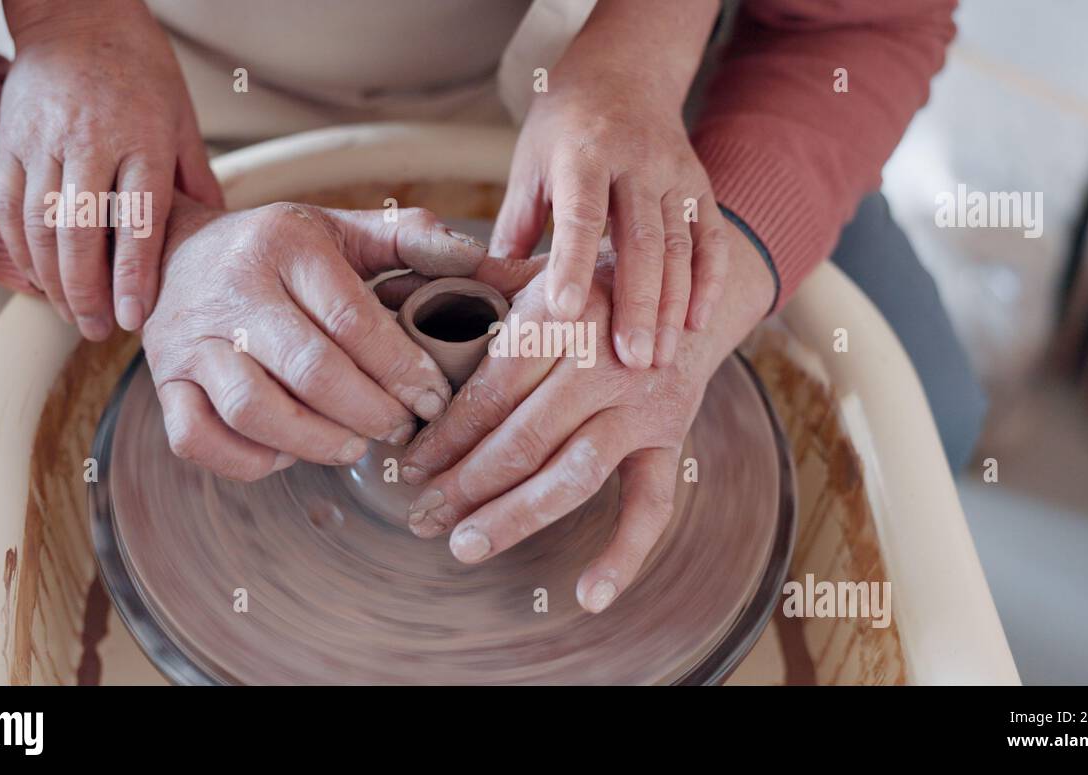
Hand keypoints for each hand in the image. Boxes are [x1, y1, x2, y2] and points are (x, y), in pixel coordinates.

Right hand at [0, 0, 221, 339]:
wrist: (76, 16)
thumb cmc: (138, 68)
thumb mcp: (181, 117)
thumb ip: (194, 177)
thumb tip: (217, 232)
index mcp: (141, 141)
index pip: (137, 223)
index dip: (133, 277)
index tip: (134, 317)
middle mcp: (90, 144)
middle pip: (81, 234)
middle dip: (89, 292)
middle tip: (101, 330)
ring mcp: (44, 143)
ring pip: (40, 227)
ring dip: (54, 281)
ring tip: (75, 314)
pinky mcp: (12, 141)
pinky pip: (11, 207)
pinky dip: (22, 250)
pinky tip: (40, 279)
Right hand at [142, 196, 488, 480]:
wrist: (174, 251)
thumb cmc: (279, 251)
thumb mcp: (343, 228)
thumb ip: (412, 238)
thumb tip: (479, 258)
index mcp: (286, 245)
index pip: (352, 320)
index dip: (400, 369)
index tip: (433, 398)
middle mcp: (233, 291)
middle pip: (310, 371)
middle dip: (370, 412)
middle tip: (400, 428)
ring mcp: (191, 341)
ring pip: (253, 410)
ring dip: (316, 442)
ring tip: (353, 446)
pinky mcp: (165, 383)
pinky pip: (199, 439)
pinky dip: (250, 460)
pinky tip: (289, 451)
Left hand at [399, 224, 773, 612]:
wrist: (684, 285)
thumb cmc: (591, 285)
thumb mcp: (541, 275)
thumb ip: (482, 294)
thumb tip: (403, 321)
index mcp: (564, 315)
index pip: (491, 389)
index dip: (445, 435)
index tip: (410, 466)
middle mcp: (606, 360)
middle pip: (523, 437)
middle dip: (463, 484)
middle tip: (419, 518)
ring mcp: (642, 404)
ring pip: (573, 473)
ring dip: (514, 516)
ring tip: (463, 545)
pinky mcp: (670, 438)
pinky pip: (651, 505)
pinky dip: (624, 554)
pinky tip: (588, 596)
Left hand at [490, 0, 725, 369]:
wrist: (624, 72)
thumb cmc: (564, 128)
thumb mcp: (530, 163)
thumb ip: (517, 225)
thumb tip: (492, 291)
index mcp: (583, 153)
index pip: (580, 214)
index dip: (572, 264)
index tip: (563, 312)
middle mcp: (636, 161)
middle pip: (641, 239)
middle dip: (637, 303)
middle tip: (630, 360)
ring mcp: (674, 174)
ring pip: (679, 246)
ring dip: (672, 306)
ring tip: (658, 358)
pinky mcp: (699, 187)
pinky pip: (711, 238)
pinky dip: (708, 283)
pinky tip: (696, 324)